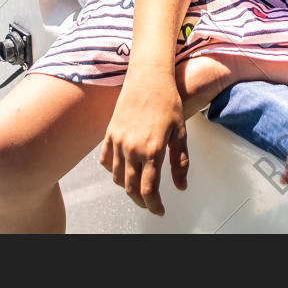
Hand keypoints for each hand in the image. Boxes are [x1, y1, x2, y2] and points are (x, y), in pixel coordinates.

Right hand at [99, 69, 188, 215]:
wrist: (148, 77)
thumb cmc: (167, 101)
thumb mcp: (180, 133)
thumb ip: (180, 162)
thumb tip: (181, 186)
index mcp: (152, 150)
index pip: (149, 190)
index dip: (154, 205)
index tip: (159, 210)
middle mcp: (132, 149)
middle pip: (131, 188)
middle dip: (141, 201)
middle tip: (151, 203)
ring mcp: (117, 141)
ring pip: (117, 177)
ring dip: (127, 187)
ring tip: (138, 188)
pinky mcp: (109, 133)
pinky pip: (106, 161)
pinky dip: (112, 171)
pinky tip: (123, 169)